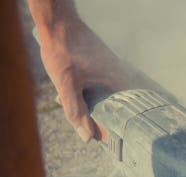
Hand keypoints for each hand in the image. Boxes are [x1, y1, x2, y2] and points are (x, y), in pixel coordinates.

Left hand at [36, 18, 133, 141]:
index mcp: (115, 81)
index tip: (115, 146)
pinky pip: (104, 88)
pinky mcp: (102, 66)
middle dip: (110, 123)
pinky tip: (81, 101)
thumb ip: (76, 111)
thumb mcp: (66, 85)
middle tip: (101, 138)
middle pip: (120, 108)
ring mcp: (111, 70)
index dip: (120, 131)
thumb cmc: (62, 51)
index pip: (127, 114)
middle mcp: (118, 76)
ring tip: (93, 124)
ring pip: (111, 98)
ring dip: (102, 110)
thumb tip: (88, 137)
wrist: (58, 22)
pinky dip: (96, 98)